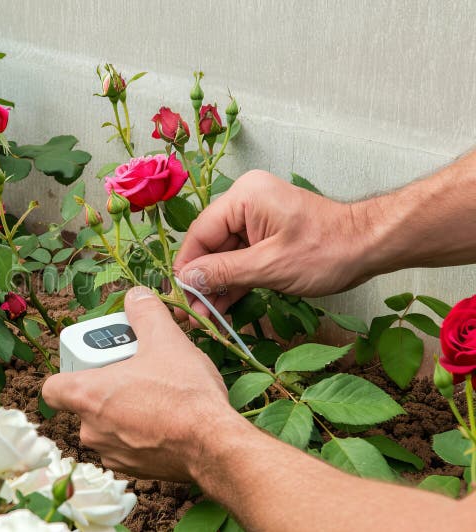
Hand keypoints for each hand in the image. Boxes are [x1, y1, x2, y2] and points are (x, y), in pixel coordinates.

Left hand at [41, 286, 241, 480]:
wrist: (214, 444)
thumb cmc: (184, 394)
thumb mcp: (165, 339)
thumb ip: (145, 312)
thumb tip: (136, 296)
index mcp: (87, 395)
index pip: (52, 388)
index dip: (69, 372)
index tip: (94, 363)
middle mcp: (90, 429)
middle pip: (85, 402)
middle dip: (107, 386)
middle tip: (136, 371)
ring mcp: (111, 453)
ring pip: (107, 425)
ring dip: (124, 410)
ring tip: (156, 393)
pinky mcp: (133, 470)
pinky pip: (127, 446)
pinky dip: (140, 433)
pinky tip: (166, 419)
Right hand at [173, 170, 371, 317]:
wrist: (370, 248)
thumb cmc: (329, 250)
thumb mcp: (270, 266)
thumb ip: (224, 272)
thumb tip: (185, 281)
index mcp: (244, 197)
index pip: (201, 233)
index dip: (187, 268)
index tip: (177, 298)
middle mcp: (245, 203)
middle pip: (209, 246)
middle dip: (199, 283)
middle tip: (189, 315)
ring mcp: (255, 221)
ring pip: (223, 257)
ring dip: (214, 288)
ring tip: (202, 319)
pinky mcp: (265, 238)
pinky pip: (240, 261)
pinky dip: (232, 284)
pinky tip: (219, 310)